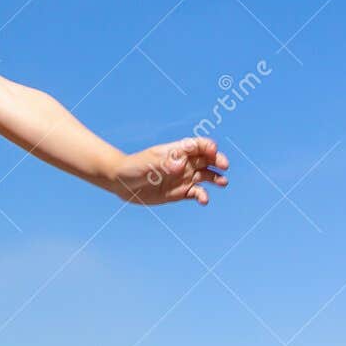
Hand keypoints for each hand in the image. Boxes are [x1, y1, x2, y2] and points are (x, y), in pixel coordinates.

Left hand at [110, 137, 228, 205]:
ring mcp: (183, 178)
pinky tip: (203, 200)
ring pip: (205, 176)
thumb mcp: (148, 163)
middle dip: (218, 161)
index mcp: (177, 151)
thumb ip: (165, 163)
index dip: (208, 146)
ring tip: (223, 182)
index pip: (198, 145)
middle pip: (207, 159)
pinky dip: (202, 196)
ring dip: (216, 178)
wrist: (121, 182)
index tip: (213, 152)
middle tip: (224, 166)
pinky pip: (196, 193)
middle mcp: (183, 163)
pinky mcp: (179, 192)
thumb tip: (181, 164)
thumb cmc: (133, 167)